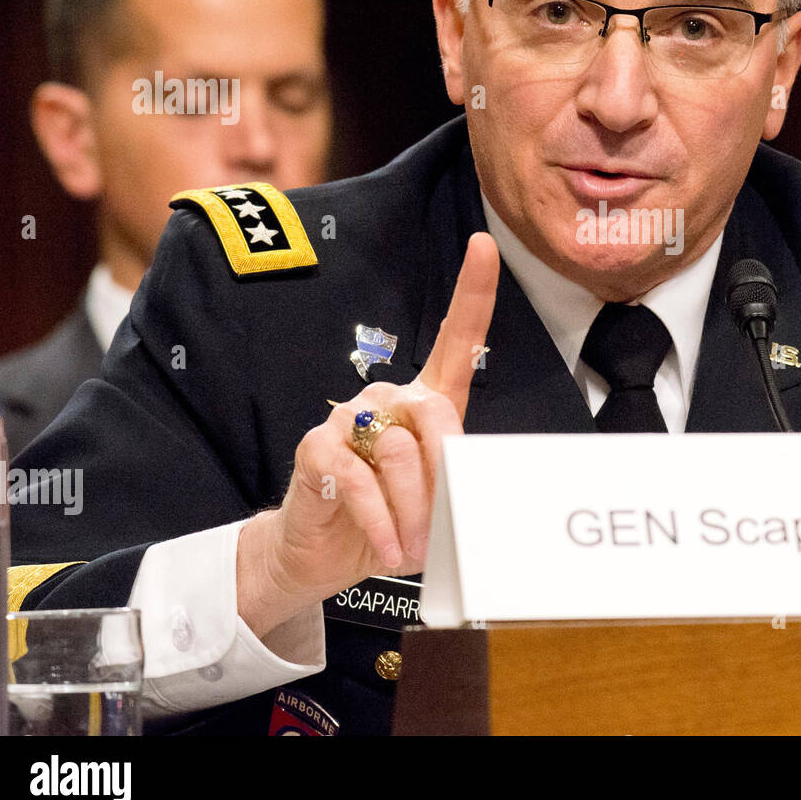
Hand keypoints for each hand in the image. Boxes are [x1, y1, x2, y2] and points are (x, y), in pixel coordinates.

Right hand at [237, 232, 499, 636]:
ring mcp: (347, 419)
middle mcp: (388, 400)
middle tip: (444, 522)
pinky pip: (359, 480)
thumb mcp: (437, 500)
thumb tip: (477, 486)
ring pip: (397, 450)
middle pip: (434, 409)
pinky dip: (380, 519)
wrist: (325, 553)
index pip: (455, 337)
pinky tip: (388, 546)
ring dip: (413, 508)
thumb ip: (456, 479)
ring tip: (414, 545)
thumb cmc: (390, 519)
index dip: (473, 291)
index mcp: (426, 403)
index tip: (483, 246)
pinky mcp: (317, 449)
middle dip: (446, 469)